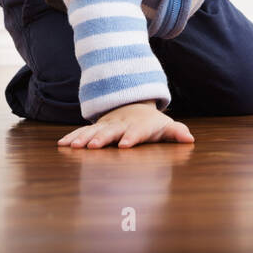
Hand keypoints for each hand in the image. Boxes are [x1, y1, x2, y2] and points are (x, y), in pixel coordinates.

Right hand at [58, 101, 193, 148]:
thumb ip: (176, 133)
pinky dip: (72, 138)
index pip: (136, 132)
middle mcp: (120, 125)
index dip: (131, 137)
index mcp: (138, 127)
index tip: (124, 145)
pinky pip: (82, 133)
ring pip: (93, 131)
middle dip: (102, 138)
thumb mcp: (164, 127)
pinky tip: (62, 145)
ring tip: (72, 147)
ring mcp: (106, 126)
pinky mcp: (95, 129)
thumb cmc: (151, 123)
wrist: (132, 106)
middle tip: (94, 146)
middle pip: (111, 132)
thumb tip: (190, 139)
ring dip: (83, 138)